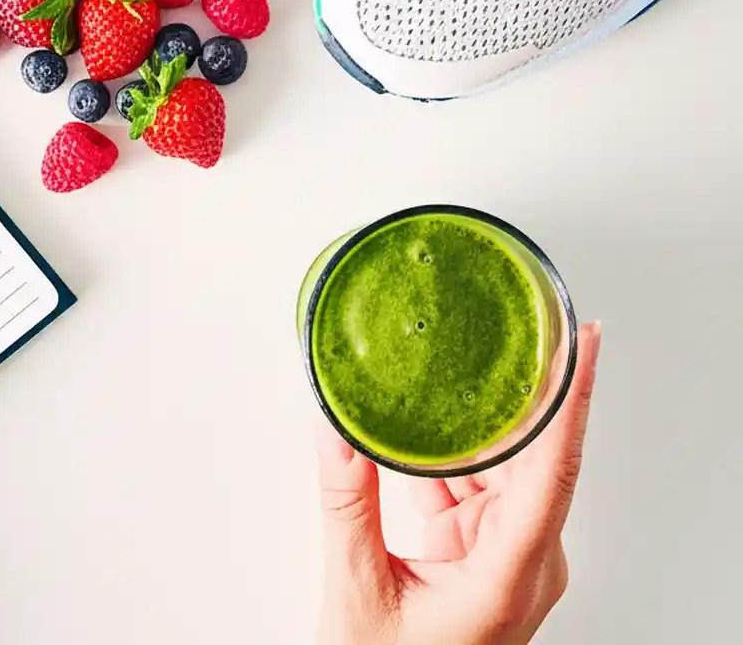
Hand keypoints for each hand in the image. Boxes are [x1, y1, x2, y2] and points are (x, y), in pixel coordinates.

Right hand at [317, 322, 601, 644]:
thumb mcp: (359, 590)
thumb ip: (348, 505)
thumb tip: (336, 429)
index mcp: (510, 576)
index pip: (551, 471)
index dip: (571, 400)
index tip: (580, 341)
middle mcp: (524, 562)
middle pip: (532, 460)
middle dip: (517, 393)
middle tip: (512, 326)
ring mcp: (506, 557)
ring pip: (499, 470)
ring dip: (473, 425)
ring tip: (453, 364)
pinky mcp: (482, 555)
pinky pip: (472, 489)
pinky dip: (446, 459)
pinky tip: (424, 423)